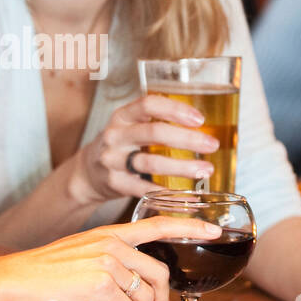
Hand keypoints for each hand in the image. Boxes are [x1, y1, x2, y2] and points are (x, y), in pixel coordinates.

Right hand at [0, 215, 219, 300]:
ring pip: (147, 295)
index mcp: (109, 233)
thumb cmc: (41, 273)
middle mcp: (111, 243)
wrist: (9, 280)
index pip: (158, 222)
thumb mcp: (79, 254)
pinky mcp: (98, 284)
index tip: (215, 229)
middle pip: (160, 272)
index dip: (190, 225)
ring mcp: (105, 262)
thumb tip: (127, 279)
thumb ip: (106, 259)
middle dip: (161, 300)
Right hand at [72, 94, 219, 203]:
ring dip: (182, 167)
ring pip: (151, 163)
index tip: (199, 119)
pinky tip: (189, 195)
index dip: (175, 110)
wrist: (88, 173)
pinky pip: (145, 189)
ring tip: (206, 170)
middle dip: (187, 139)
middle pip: (153, 133)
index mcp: (122, 116)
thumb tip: (201, 125)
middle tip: (212, 145)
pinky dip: (169, 193)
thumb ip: (156, 122)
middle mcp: (115, 135)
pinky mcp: (115, 183)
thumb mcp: (130, 126)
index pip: (148, 105)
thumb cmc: (120, 145)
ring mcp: (113, 160)